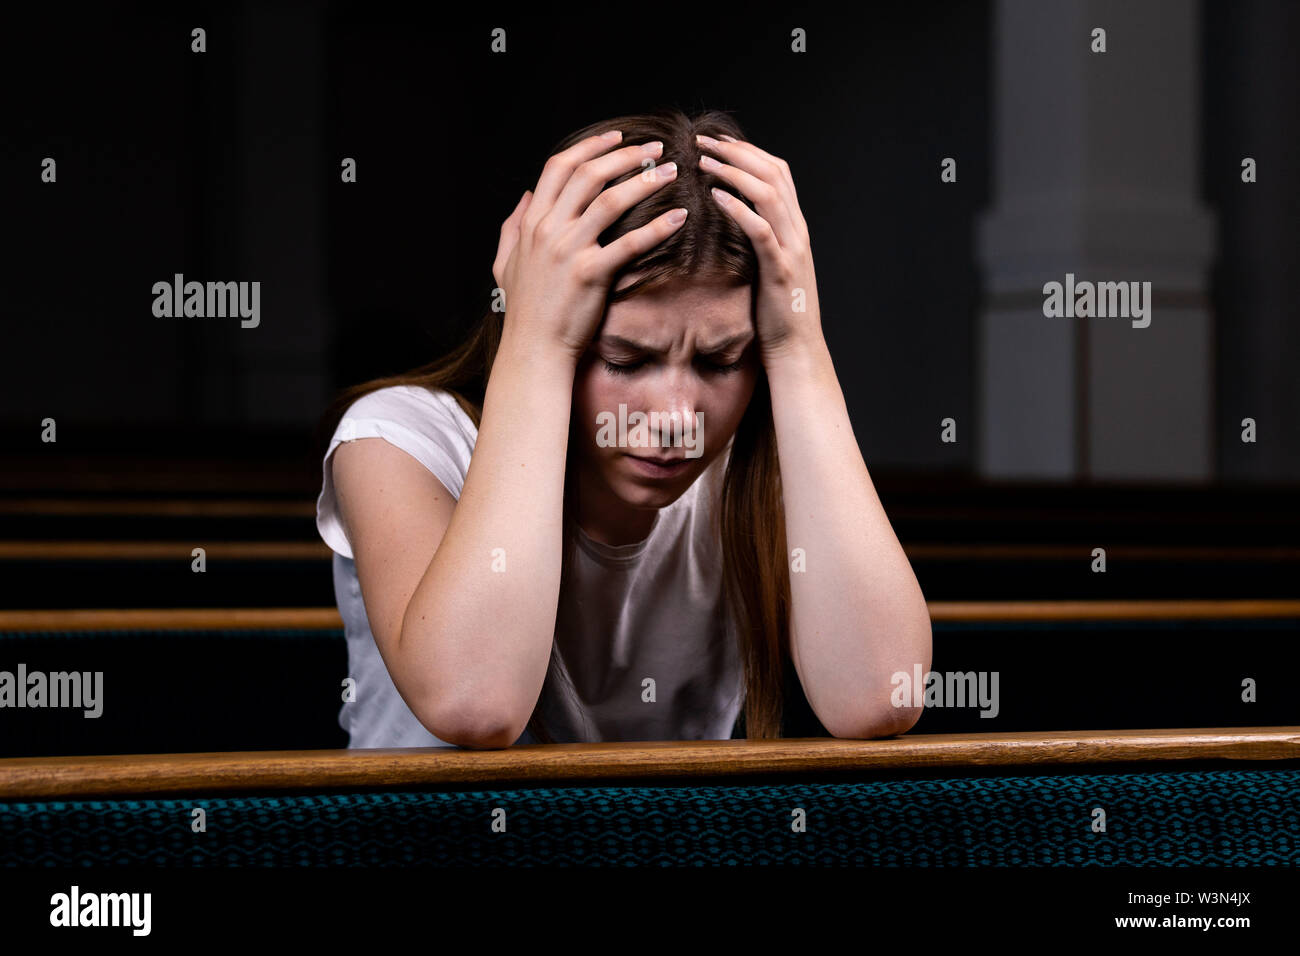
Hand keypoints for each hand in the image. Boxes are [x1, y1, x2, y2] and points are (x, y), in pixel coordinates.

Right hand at [491, 131, 688, 361]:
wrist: (532, 348)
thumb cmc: (524, 309)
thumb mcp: (505, 262)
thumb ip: (512, 225)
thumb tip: (524, 195)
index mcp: (532, 222)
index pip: (559, 167)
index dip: (590, 146)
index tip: (617, 137)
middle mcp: (549, 229)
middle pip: (589, 175)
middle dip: (625, 154)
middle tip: (656, 147)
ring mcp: (569, 250)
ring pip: (610, 200)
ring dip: (644, 180)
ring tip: (672, 172)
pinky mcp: (590, 274)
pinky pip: (629, 243)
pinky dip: (657, 227)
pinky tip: (679, 217)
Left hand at [696, 134, 823, 361]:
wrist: (796, 348)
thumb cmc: (776, 311)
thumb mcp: (768, 266)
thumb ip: (758, 239)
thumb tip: (730, 217)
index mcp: (795, 227)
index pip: (778, 172)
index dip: (748, 151)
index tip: (717, 142)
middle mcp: (797, 230)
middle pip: (773, 173)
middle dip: (737, 152)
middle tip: (703, 141)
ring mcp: (792, 248)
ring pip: (768, 193)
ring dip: (734, 172)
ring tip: (703, 161)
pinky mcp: (780, 269)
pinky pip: (761, 229)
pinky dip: (738, 207)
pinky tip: (715, 196)